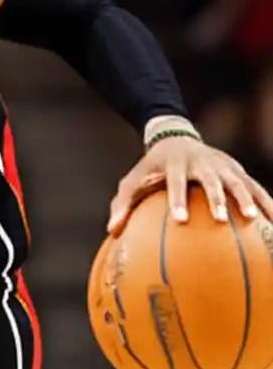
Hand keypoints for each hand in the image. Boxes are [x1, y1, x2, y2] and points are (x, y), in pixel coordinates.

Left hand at [107, 134, 272, 235]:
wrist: (175, 138)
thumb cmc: (151, 168)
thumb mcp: (132, 181)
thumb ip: (122, 204)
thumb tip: (111, 231)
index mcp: (175, 164)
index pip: (177, 182)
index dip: (179, 200)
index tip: (181, 220)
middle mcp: (202, 162)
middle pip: (212, 179)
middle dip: (217, 198)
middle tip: (221, 218)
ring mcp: (222, 165)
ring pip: (238, 180)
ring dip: (247, 198)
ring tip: (254, 218)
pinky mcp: (237, 170)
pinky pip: (254, 186)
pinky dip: (266, 200)